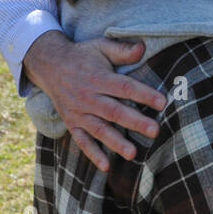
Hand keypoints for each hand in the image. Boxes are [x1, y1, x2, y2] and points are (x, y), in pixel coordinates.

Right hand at [22, 30, 167, 168]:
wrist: (49, 65)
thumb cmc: (82, 56)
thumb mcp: (101, 47)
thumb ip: (122, 50)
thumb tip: (143, 48)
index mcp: (98, 78)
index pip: (125, 87)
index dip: (144, 94)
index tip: (163, 102)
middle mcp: (88, 97)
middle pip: (114, 111)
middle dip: (135, 122)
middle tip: (155, 131)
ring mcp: (79, 112)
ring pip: (99, 129)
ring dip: (116, 143)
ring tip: (133, 154)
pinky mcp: (72, 123)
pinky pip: (82, 141)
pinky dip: (93, 154)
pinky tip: (106, 166)